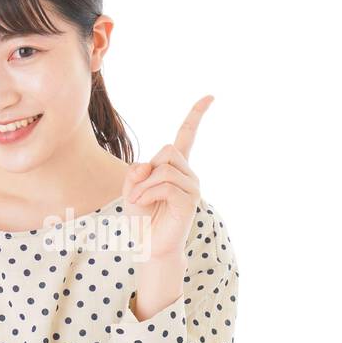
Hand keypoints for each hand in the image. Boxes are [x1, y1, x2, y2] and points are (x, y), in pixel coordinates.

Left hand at [123, 95, 212, 260]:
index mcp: (175, 167)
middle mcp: (188, 174)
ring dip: (145, 184)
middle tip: (137, 190)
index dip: (197, 115)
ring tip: (138, 200)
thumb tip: (149, 165)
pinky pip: (166, 185)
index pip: (188, 135)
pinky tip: (143, 203)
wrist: (149, 246)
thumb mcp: (131, 188)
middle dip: (147, 168)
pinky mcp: (190, 201)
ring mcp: (192, 187)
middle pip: (168, 150)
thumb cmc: (141, 217)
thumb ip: (136, 172)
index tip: (210, 97)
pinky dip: (148, 193)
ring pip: (166, 168)